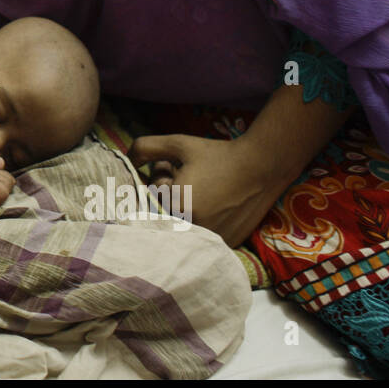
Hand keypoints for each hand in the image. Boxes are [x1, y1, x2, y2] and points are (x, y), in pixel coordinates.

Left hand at [128, 132, 283, 247]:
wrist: (262, 166)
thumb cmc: (217, 154)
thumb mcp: (178, 143)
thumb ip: (146, 147)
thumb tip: (127, 158)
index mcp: (179, 205)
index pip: (156, 194)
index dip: (165, 176)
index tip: (179, 167)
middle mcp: (194, 226)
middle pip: (169, 210)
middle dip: (175, 192)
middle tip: (194, 176)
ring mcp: (214, 239)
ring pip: (187, 223)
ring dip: (190, 208)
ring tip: (207, 190)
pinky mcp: (229, 243)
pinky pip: (205, 235)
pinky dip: (207, 221)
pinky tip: (219, 204)